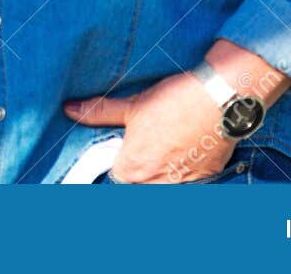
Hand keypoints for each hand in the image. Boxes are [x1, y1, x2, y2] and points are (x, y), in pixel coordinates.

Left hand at [64, 72, 234, 183]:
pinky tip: (181, 158)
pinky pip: (185, 187)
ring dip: (158, 179)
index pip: (114, 183)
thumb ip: (100, 112)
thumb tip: (70, 109)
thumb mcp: (132, 105)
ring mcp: (183, 186)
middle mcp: (156, 185)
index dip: (116, 170)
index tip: (120, 161)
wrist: (221, 99)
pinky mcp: (205, 180)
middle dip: (137, 177)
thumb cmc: (175, 101)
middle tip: (145, 153)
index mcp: (133, 170)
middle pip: (137, 189)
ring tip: (163, 154)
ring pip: (160, 190)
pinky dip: (180, 178)